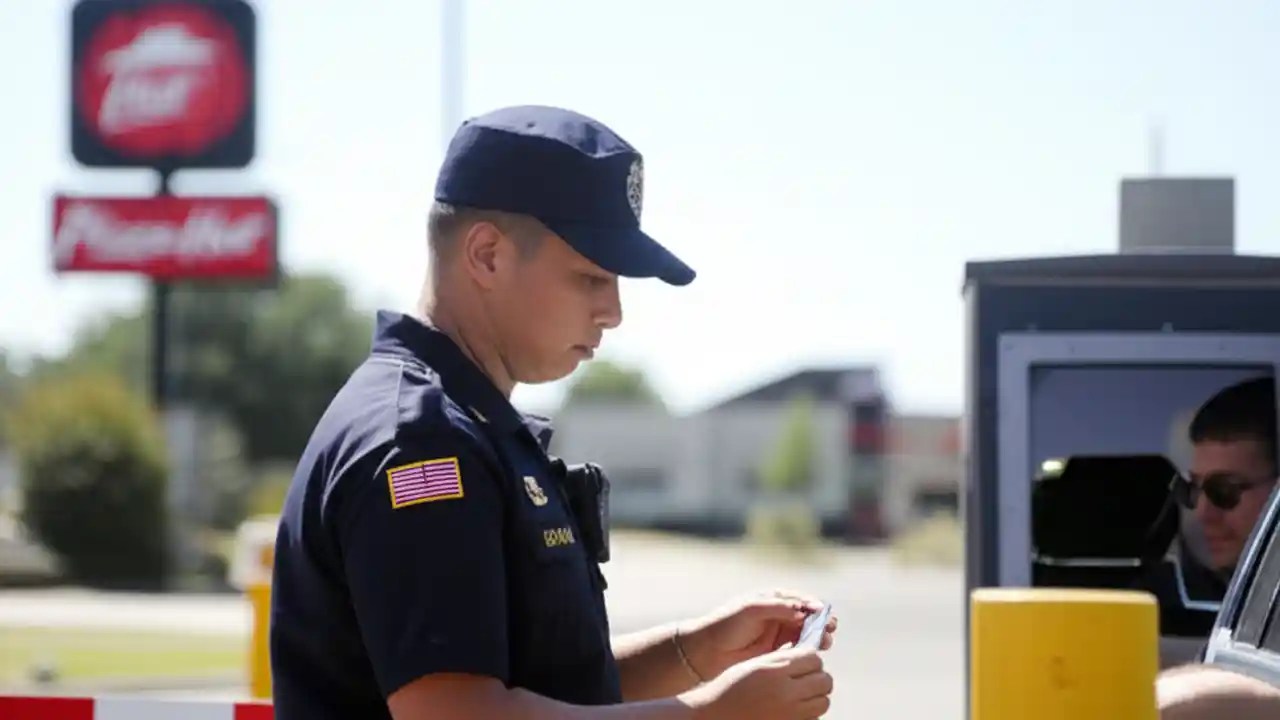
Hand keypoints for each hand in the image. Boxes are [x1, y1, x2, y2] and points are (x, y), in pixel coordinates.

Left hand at [678, 589, 837, 680]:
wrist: (708, 650)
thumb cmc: (727, 624)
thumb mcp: (750, 610)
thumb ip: (777, 608)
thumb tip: (802, 609)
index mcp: (772, 599)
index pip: (799, 599)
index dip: (813, 605)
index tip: (822, 612)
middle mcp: (779, 614)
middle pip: (807, 617)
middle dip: (821, 621)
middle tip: (830, 628)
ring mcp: (779, 633)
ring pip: (806, 633)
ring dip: (818, 636)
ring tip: (824, 642)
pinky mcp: (777, 651)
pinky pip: (798, 649)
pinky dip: (807, 650)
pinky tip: (811, 653)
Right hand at [681, 644, 832, 719]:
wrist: (716, 715)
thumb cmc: (730, 689)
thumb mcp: (755, 664)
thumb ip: (782, 659)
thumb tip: (807, 657)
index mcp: (775, 669)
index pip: (814, 658)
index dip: (811, 659)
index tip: (803, 663)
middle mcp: (786, 692)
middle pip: (824, 680)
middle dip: (818, 677)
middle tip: (805, 680)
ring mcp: (790, 713)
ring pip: (824, 701)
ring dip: (816, 697)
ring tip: (801, 696)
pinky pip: (814, 718)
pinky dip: (809, 714)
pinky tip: (794, 710)